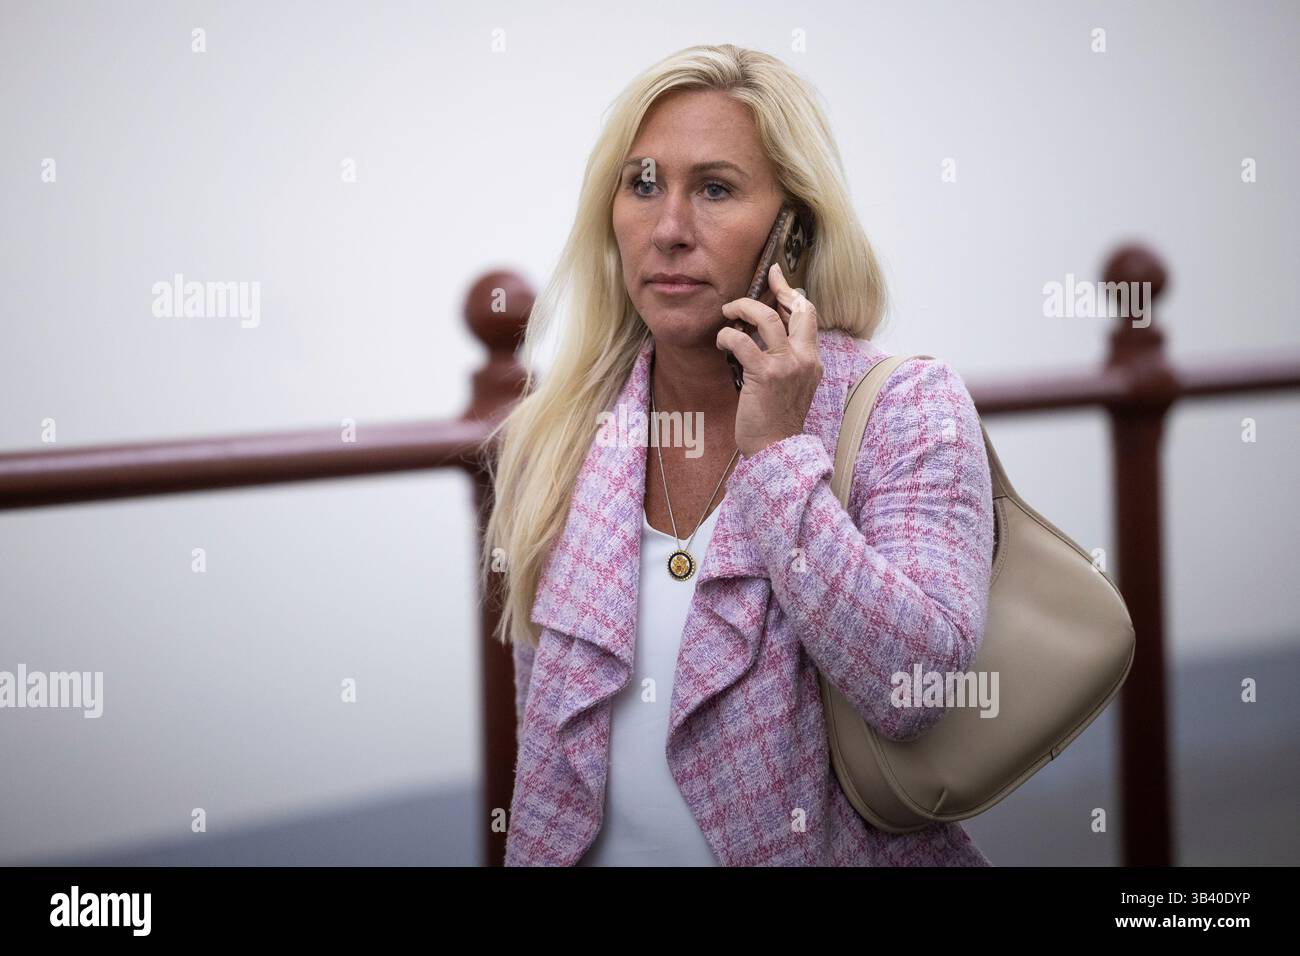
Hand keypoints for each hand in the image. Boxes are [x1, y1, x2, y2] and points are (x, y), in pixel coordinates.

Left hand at [716, 262, 822, 456]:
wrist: (776, 449)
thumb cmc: (776, 420)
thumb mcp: (791, 385)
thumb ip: (787, 360)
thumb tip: (767, 332)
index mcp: (812, 361)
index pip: (808, 315)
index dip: (792, 292)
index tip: (777, 277)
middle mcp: (805, 359)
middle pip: (797, 308)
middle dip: (776, 289)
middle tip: (758, 282)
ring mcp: (787, 365)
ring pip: (767, 318)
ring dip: (743, 308)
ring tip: (728, 311)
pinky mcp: (765, 374)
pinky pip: (742, 341)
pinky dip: (727, 335)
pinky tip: (721, 341)